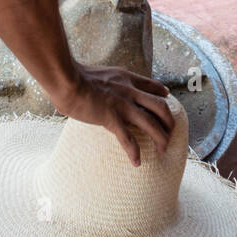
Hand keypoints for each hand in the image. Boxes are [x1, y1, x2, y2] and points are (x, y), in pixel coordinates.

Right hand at [52, 63, 174, 166]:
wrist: (66, 81)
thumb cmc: (72, 77)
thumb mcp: (95, 74)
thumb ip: (101, 82)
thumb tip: (91, 87)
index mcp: (125, 78)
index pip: (151, 85)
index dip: (162, 93)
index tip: (166, 97)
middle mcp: (129, 91)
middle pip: (160, 106)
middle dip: (168, 121)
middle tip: (169, 132)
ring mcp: (122, 105)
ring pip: (151, 123)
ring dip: (160, 138)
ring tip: (163, 149)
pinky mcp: (111, 118)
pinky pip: (128, 138)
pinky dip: (134, 152)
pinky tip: (137, 162)